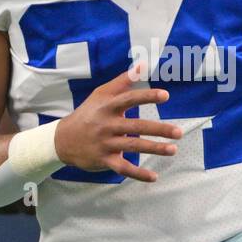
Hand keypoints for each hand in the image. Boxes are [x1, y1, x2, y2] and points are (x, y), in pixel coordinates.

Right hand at [54, 65, 182, 182]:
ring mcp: (105, 144)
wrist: (63, 139)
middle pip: (136, 126)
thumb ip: (123, 81)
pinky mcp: (104, 160)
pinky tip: (154, 177)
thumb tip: (143, 64)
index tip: (165, 96)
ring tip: (173, 150)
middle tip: (178, 132)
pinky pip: (123, 168)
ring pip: (132, 147)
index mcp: (107, 106)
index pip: (129, 99)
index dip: (147, 97)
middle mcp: (106, 125)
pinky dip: (138, 174)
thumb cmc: (88, 113)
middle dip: (158, 129)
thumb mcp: (101, 94)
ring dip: (154, 149)